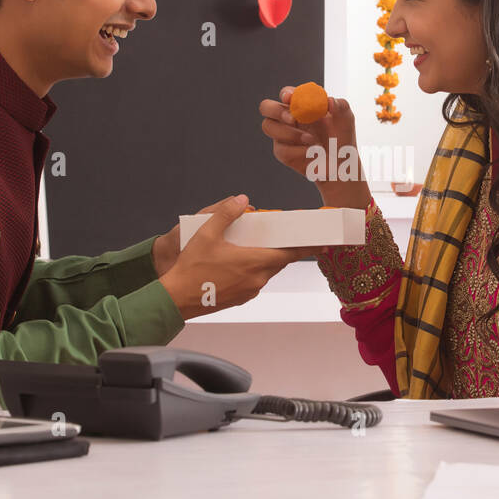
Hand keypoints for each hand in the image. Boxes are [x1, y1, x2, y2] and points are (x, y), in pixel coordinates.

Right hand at [158, 194, 306, 319]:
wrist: (177, 298)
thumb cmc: (191, 267)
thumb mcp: (207, 233)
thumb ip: (227, 213)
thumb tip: (243, 200)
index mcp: (254, 262)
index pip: (289, 254)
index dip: (307, 248)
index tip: (321, 244)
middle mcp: (257, 279)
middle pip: (279, 262)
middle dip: (284, 250)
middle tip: (286, 238)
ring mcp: (250, 291)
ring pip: (268, 272)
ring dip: (268, 260)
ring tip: (258, 247)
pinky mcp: (241, 298)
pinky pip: (256, 281)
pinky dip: (255, 271)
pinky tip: (240, 263)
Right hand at [258, 86, 371, 208]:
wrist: (342, 164)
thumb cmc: (342, 138)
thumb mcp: (346, 119)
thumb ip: (341, 106)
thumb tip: (329, 101)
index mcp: (302, 105)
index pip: (287, 94)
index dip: (286, 94)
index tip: (291, 99)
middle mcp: (289, 117)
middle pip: (266, 107)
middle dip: (276, 111)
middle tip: (293, 119)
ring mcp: (283, 135)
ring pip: (268, 126)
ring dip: (290, 133)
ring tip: (311, 141)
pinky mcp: (282, 152)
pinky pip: (280, 149)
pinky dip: (297, 151)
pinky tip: (311, 153)